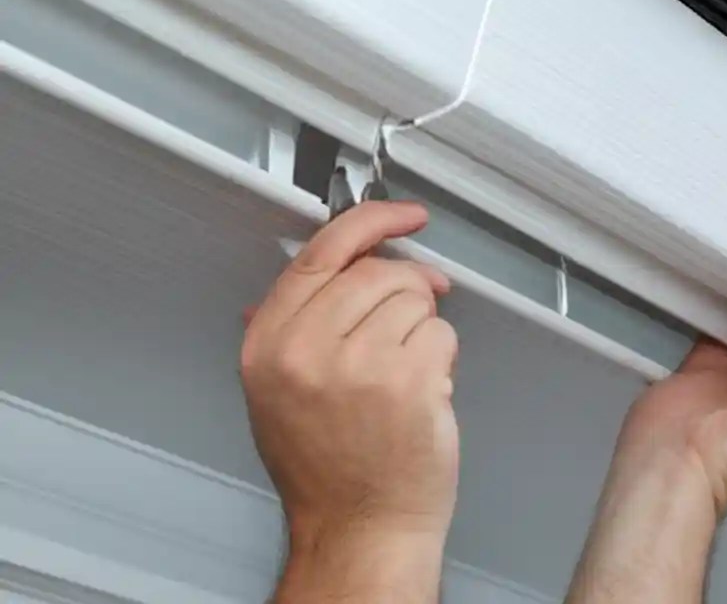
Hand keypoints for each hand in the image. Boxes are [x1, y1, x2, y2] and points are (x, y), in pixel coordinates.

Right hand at [239, 201, 455, 602]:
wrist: (360, 526)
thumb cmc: (327, 468)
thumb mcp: (276, 393)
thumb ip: (288, 328)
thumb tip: (310, 274)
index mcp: (268, 344)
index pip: (321, 252)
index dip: (371, 222)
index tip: (403, 216)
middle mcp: (305, 349)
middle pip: (378, 272)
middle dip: (408, 291)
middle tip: (411, 324)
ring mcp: (358, 363)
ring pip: (416, 300)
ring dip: (423, 332)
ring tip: (403, 377)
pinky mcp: (406, 380)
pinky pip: (441, 334)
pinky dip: (442, 360)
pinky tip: (420, 393)